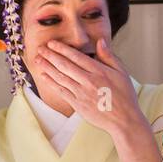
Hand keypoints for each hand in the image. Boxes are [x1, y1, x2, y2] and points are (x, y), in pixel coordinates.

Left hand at [33, 38, 148, 138]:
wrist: (124, 120)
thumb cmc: (125, 96)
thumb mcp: (121, 72)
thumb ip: (109, 56)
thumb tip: (100, 41)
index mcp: (99, 71)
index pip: (76, 57)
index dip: (62, 49)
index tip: (52, 43)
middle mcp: (88, 81)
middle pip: (65, 65)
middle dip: (50, 55)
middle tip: (40, 48)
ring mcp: (81, 93)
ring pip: (60, 77)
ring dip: (47, 67)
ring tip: (37, 59)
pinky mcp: (78, 105)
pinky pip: (61, 91)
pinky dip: (51, 83)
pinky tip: (44, 76)